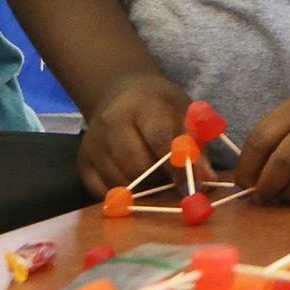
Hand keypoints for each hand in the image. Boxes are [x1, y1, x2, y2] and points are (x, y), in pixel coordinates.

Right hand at [78, 70, 188, 197]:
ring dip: (142, 188)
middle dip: (159, 178)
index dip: (176, 166)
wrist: (121, 94)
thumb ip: (198, 145)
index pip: (160, 140)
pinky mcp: (82, 163)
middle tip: (171, 177)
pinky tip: (135, 182)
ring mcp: (93, 145)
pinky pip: (102, 192)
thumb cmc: (161, 106)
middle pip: (137, 166)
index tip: (191, 186)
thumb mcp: (185, 112)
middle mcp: (112, 124)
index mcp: (143, 106)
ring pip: (120, 182)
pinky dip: (123, 195)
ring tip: (153, 174)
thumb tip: (206, 181)